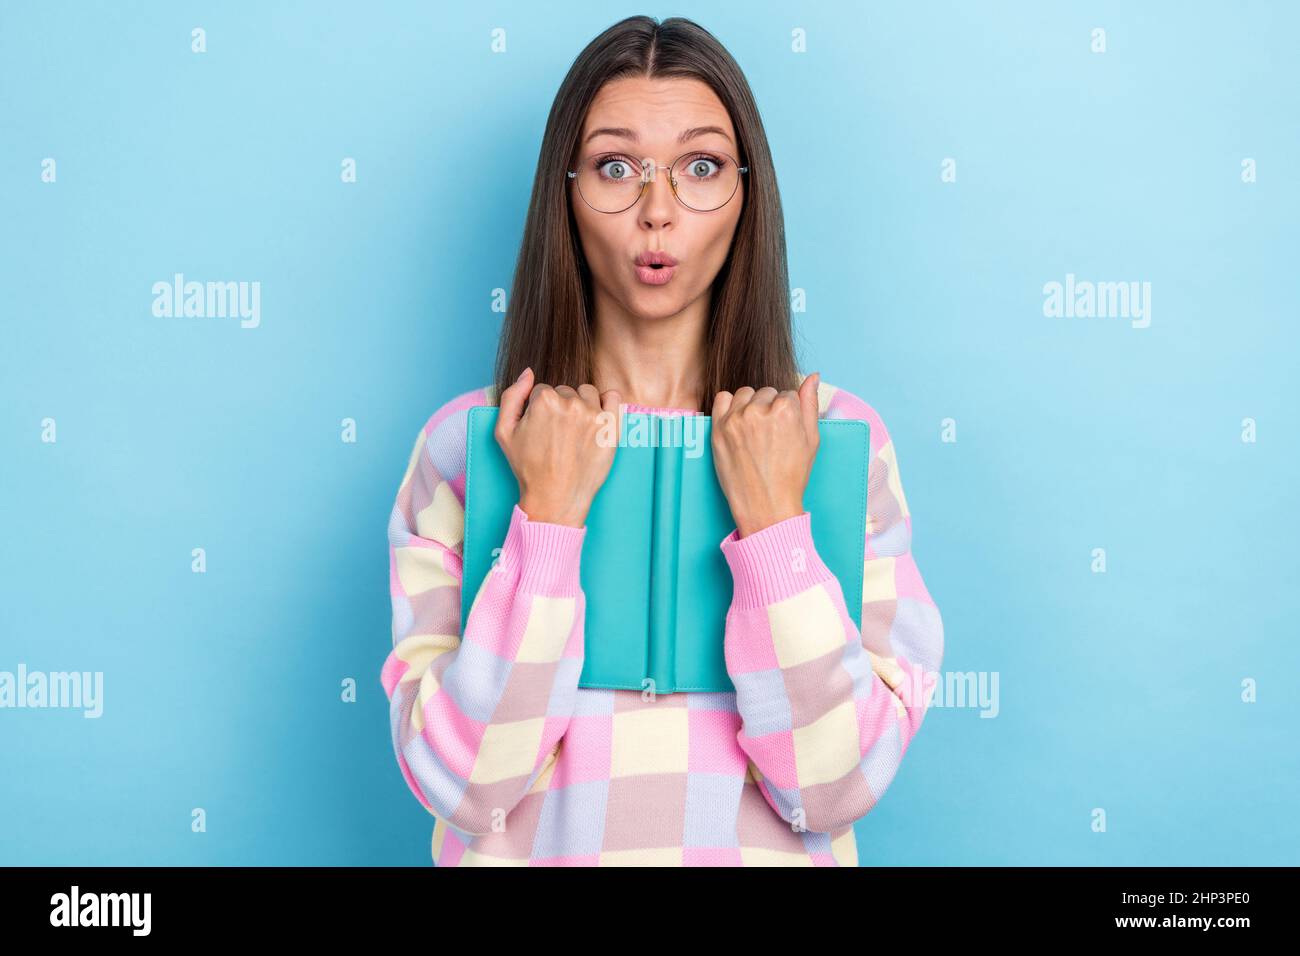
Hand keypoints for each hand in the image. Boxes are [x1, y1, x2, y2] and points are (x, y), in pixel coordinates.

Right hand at [495, 367, 623, 526]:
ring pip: (586, 392)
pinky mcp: (611, 426)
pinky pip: (614, 397)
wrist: (555, 498)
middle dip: (560, 407)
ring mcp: (593, 414)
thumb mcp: (504, 432)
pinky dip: (607, 402)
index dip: (538, 409)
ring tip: (575, 430)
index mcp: (544, 400)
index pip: (542, 390)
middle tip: (557, 435)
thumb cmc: (528, 468)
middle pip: (565, 390)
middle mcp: (570, 403)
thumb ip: (511, 396)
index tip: (541, 428)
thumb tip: (528, 373)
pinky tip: (598, 416)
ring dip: (581, 404)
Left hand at [711, 372, 819, 537]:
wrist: (765, 505)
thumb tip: (813, 376)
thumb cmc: (791, 475)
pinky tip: (738, 423)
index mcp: (786, 410)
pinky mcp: (718, 428)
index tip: (784, 431)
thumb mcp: (811, 440)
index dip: (788, 413)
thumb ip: (810, 404)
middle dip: (770, 408)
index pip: (787, 394)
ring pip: (745, 394)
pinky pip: (722, 399)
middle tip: (769, 435)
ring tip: (754, 430)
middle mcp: (760, 410)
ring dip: (750, 405)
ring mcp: (736, 418)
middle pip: (766, 392)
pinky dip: (730, 406)